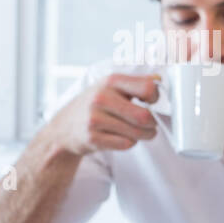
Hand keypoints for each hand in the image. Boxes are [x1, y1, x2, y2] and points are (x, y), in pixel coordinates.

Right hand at [45, 72, 159, 156]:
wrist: (64, 127)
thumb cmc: (95, 105)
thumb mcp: (111, 86)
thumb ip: (136, 82)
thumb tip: (159, 78)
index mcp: (110, 81)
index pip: (148, 88)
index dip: (155, 98)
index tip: (150, 102)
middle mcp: (101, 98)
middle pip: (145, 117)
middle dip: (153, 124)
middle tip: (150, 125)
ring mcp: (94, 118)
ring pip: (137, 133)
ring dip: (143, 135)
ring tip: (137, 131)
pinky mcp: (92, 138)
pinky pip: (126, 144)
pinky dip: (129, 142)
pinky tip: (121, 137)